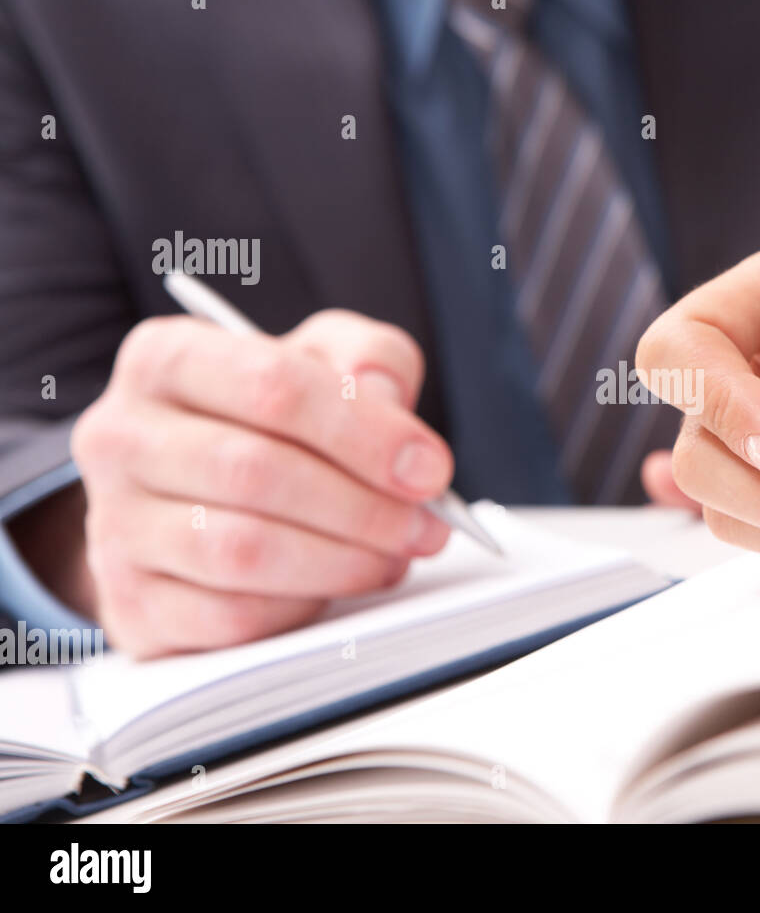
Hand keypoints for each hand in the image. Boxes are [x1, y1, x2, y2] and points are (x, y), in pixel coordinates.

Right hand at [69, 310, 453, 656]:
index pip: (273, 385)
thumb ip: (368, 359)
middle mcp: (120, 436)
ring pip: (241, 550)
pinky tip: (334, 587)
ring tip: (392, 557)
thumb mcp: (328, 360)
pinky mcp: (131, 604)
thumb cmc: (275, 419)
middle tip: (426, 526)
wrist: (202, 490)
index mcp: (166, 358)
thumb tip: (385, 404)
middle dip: (364, 506)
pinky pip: (228, 617)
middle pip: (256, 471)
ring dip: (342, 561)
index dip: (365, 432)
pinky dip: (300, 607)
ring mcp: (114, 525)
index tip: (429, 467)